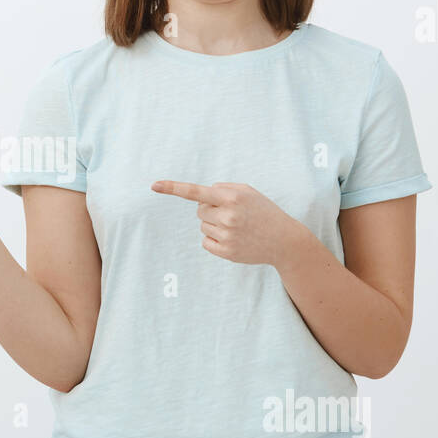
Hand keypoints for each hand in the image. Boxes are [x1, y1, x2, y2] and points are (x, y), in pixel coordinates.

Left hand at [150, 180, 298, 266]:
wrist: (284, 240)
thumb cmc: (263, 211)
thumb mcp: (248, 191)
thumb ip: (223, 188)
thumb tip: (200, 197)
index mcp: (232, 197)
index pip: (197, 192)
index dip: (173, 188)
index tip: (154, 185)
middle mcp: (228, 216)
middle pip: (199, 210)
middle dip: (210, 210)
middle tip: (232, 214)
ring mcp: (226, 235)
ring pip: (203, 226)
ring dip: (214, 224)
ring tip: (237, 227)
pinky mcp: (226, 252)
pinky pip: (205, 242)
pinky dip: (214, 239)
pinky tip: (233, 238)